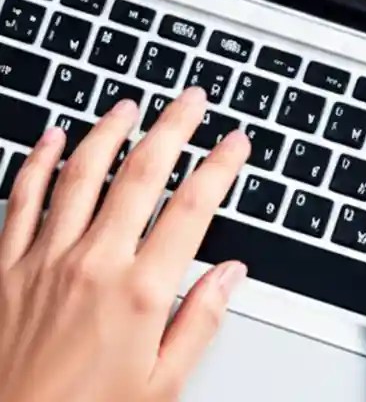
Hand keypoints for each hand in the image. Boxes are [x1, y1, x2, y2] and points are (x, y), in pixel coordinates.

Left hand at [0, 88, 249, 401]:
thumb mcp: (162, 384)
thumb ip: (200, 322)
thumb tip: (230, 275)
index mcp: (141, 292)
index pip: (192, 208)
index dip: (219, 167)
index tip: (235, 143)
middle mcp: (93, 265)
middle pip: (141, 174)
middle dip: (172, 127)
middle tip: (191, 100)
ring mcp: (44, 261)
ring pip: (80, 174)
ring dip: (108, 132)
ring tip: (129, 106)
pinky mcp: (4, 269)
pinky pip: (20, 200)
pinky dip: (36, 163)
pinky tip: (50, 139)